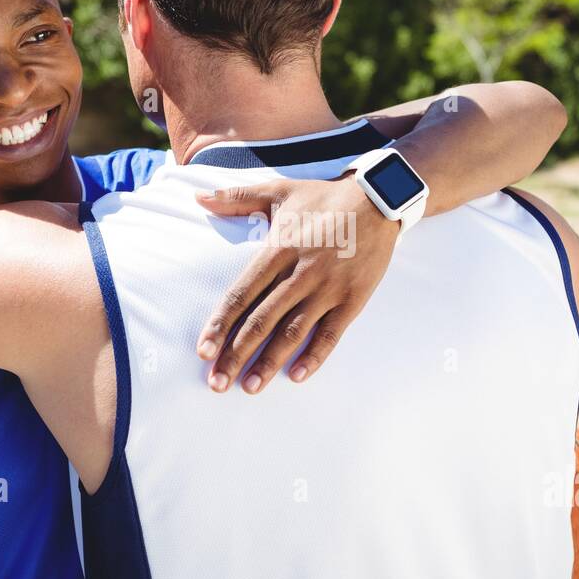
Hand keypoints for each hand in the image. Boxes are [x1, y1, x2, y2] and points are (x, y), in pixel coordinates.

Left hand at [194, 175, 397, 393]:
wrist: (379, 200)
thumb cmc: (324, 197)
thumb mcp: (279, 191)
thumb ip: (236, 198)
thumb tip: (199, 197)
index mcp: (278, 249)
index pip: (241, 294)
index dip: (220, 324)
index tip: (203, 351)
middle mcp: (301, 272)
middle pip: (262, 320)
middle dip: (236, 354)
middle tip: (217, 383)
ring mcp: (328, 288)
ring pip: (293, 332)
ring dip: (269, 362)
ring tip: (250, 387)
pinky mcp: (353, 299)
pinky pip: (331, 333)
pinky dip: (314, 356)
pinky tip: (296, 377)